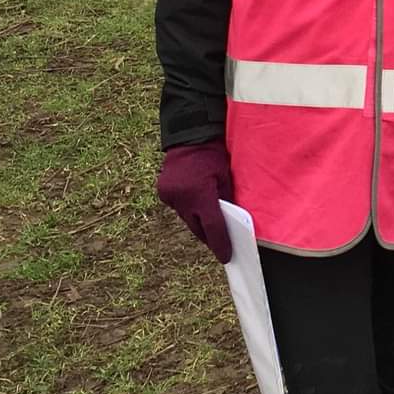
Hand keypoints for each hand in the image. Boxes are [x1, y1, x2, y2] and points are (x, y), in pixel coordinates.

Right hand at [156, 140, 234, 261]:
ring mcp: (170, 197)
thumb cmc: (213, 154)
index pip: (213, 227)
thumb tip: (230, 222)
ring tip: (208, 224)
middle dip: (209, 237)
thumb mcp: (226, 177)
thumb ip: (227, 200)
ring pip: (187, 219)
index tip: (226, 258)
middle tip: (220, 244)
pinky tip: (195, 205)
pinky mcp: (163, 193)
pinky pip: (179, 208)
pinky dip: (188, 209)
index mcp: (200, 195)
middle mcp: (182, 199)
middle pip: (197, 228)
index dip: (221, 244)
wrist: (188, 136)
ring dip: (197, 222)